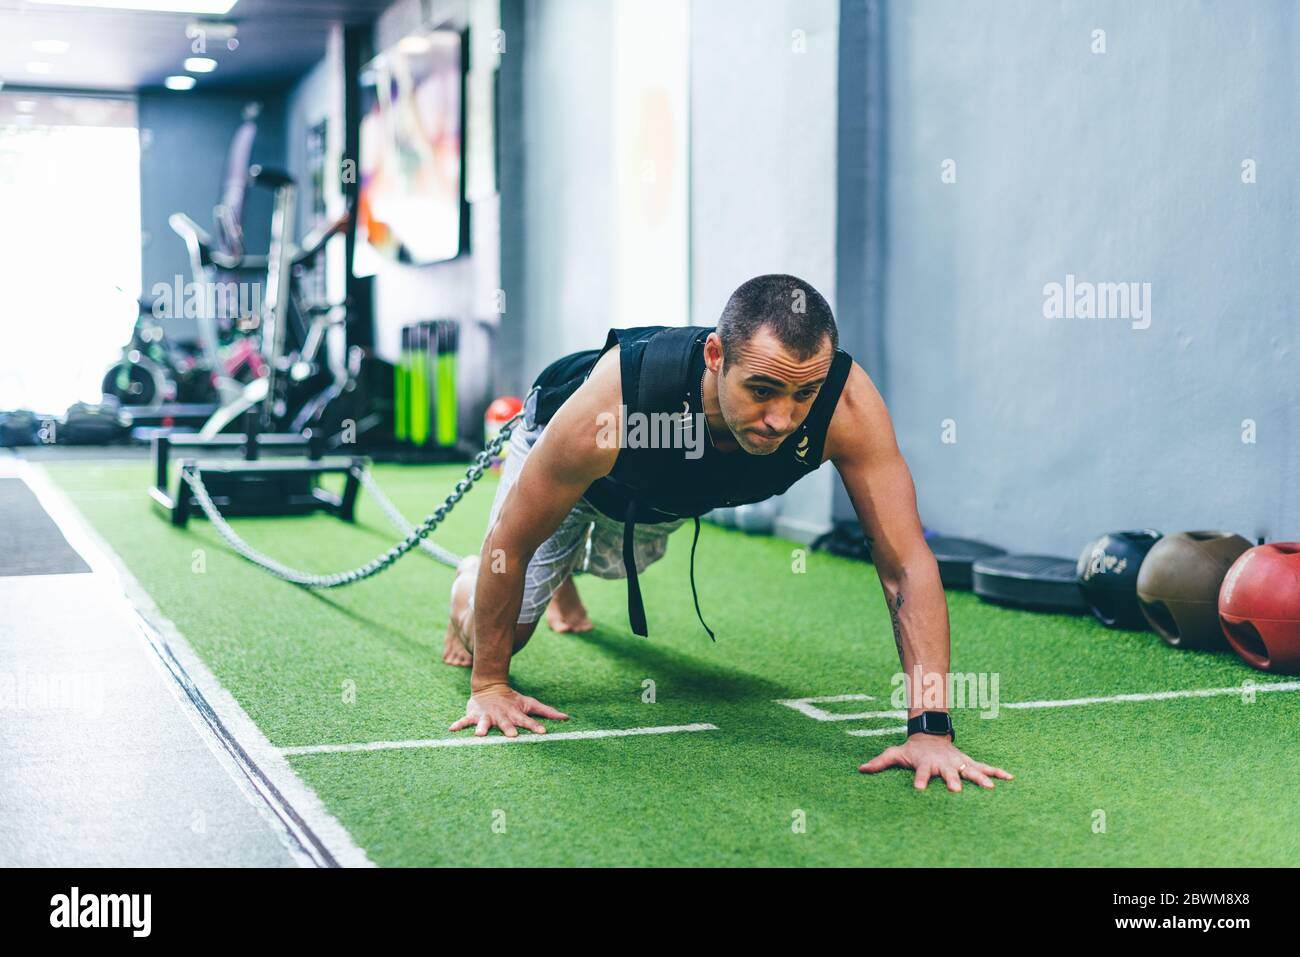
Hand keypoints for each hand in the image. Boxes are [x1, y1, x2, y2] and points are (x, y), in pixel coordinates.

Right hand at [449, 685, 569, 737]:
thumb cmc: (513, 701)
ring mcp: (487, 715)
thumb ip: (547, 712)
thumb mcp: (530, 704)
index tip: (542, 732)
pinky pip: (464, 720)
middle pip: (506, 723)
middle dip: (508, 729)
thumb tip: (567, 718)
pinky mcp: (474, 715)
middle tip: (512, 736)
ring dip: (483, 728)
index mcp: (515, 714)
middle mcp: (501, 716)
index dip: (535, 726)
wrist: (490, 688)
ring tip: (480, 734)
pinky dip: (458, 724)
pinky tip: (451, 729)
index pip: (527, 721)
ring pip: (485, 722)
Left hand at [859, 734, 1013, 790]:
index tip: (918, 789)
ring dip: (979, 778)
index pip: (921, 772)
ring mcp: (957, 762)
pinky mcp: (967, 762)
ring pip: (970, 770)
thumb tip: (860, 769)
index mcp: (926, 763)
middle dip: (952, 780)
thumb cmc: (911, 749)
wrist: (929, 735)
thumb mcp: (894, 753)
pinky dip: (997, 771)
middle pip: (948, 772)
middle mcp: (943, 763)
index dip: (919, 780)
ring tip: (990, 787)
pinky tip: (1010, 777)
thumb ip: (880, 762)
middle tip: (955, 789)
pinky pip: (984, 767)